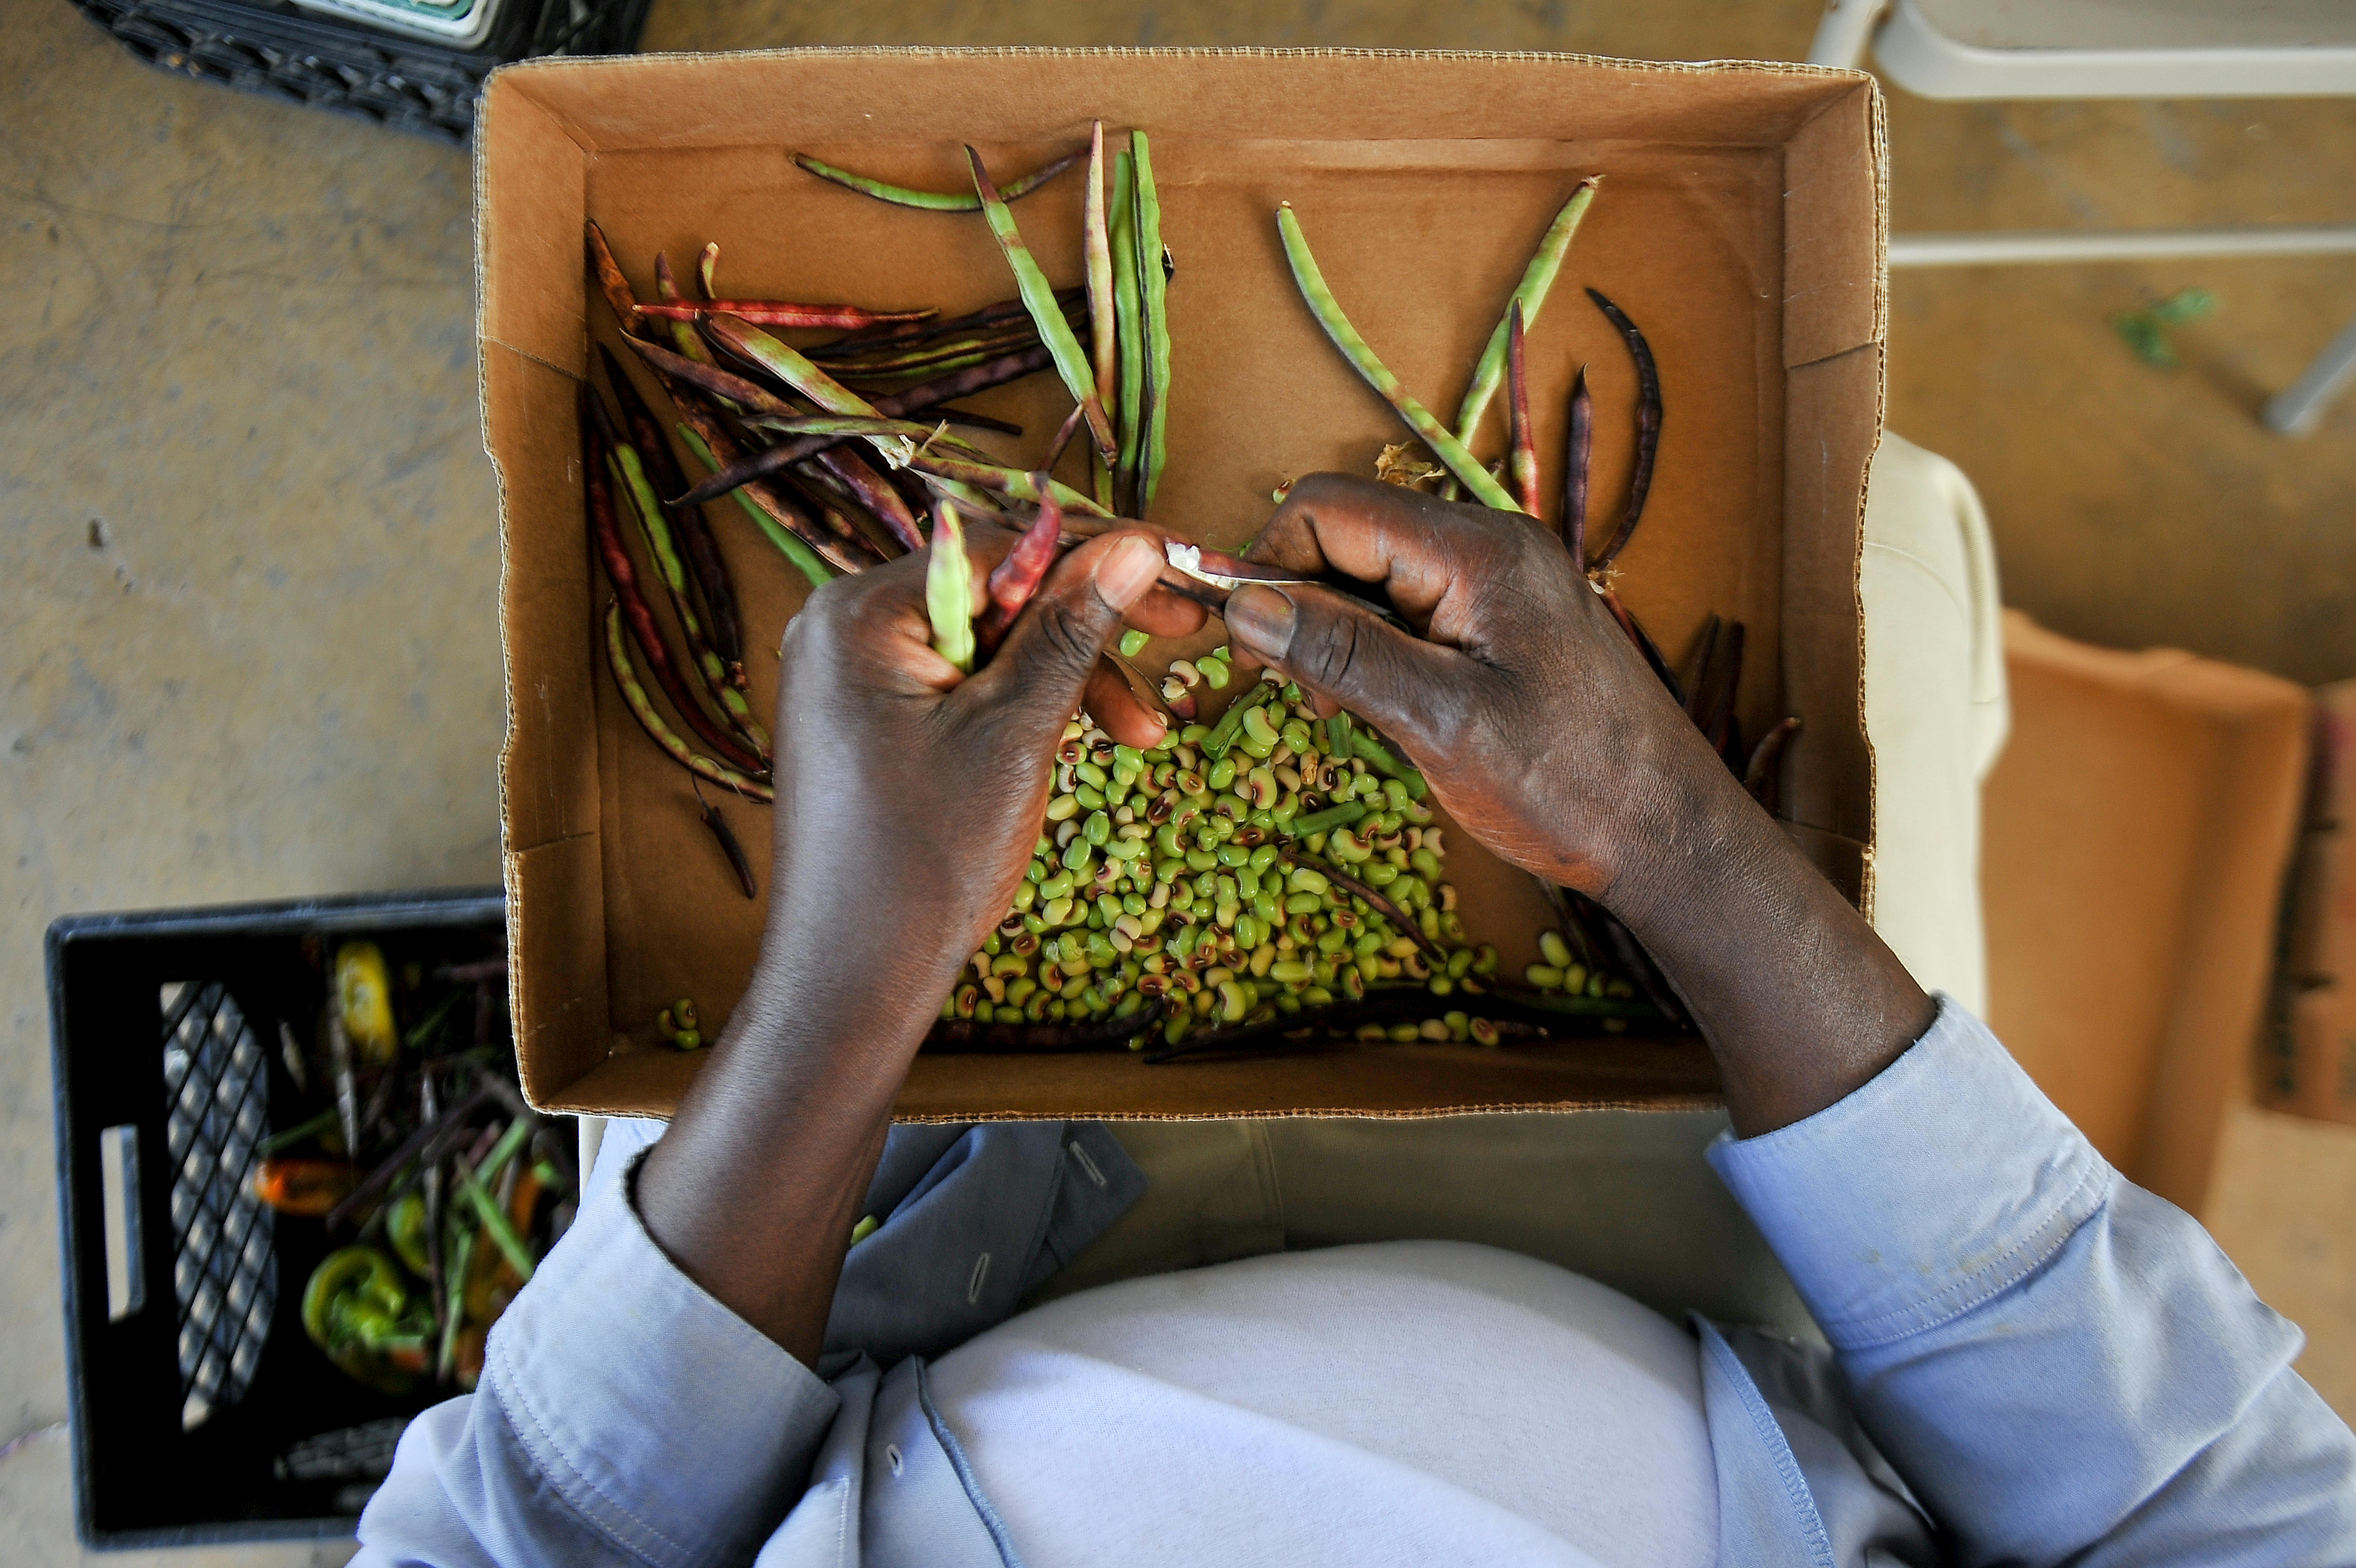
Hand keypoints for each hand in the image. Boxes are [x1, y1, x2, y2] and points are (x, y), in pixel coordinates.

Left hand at [750, 524, 1197, 1050]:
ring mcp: (850, 681)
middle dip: (1087, 631)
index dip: (1094, 558)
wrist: (853, 979)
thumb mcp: (1016, 734)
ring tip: (1139, 735)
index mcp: (858, 615)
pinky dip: (1021, 710)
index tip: (1173, 574)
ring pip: (987, 647)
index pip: (997, 549)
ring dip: (1066, 680)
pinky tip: (1076, 742)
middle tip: (1182, 637)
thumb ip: (1070, 633)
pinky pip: (961, 687)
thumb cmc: (923, 861)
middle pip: (994, 595)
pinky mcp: (870, 724)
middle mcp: (842, 632)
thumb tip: (1132, 547)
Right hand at [1220, 473, 1735, 901]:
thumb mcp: (1440, 722)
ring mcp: (1505, 582)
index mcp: (1480, 550)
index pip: (1331, 508)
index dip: (1267, 562)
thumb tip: (1246, 608)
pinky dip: (1379, 651)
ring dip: (1337, 633)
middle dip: (1301, 601)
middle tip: (1296, 690)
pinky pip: (1415, 609)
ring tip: (1341, 707)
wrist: (1672, 836)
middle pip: (1351, 534)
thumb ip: (1343, 654)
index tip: (1238, 636)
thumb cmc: (1571, 785)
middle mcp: (1494, 545)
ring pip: (1377, 576)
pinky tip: (1385, 708)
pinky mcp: (1509, 622)